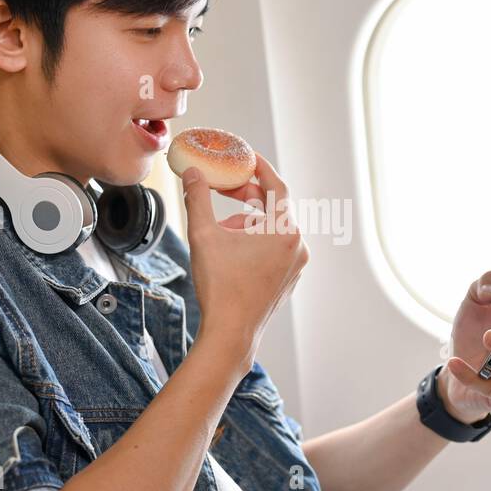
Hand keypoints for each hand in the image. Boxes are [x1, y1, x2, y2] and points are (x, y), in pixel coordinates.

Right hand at [180, 153, 308, 364]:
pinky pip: (275, 247)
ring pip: (272, 229)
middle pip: (274, 207)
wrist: (231, 333)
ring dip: (247, 222)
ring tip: (219, 230)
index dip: (259, 167)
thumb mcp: (204, 235)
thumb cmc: (220, 287)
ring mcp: (296, 263)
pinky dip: (256, 240)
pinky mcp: (289, 277)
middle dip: (247, 196)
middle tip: (223, 189)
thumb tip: (192, 173)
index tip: (245, 157)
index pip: (276, 185)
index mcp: (284, 230)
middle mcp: (297, 245)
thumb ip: (198, 198)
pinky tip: (230, 249)